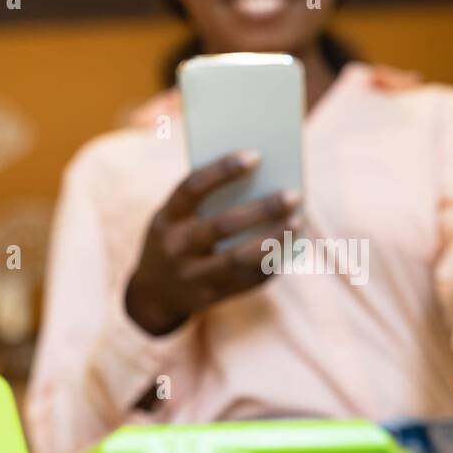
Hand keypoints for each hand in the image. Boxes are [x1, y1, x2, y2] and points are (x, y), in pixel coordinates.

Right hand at [125, 150, 299, 335]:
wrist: (155, 293)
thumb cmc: (177, 238)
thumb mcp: (177, 217)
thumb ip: (208, 201)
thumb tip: (262, 181)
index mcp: (166, 218)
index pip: (192, 187)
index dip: (222, 170)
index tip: (256, 155)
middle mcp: (175, 248)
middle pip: (222, 226)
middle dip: (261, 209)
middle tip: (292, 194)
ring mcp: (191, 277)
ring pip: (238, 259)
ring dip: (272, 239)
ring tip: (297, 220)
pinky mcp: (210, 298)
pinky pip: (245, 280)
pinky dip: (270, 262)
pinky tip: (289, 245)